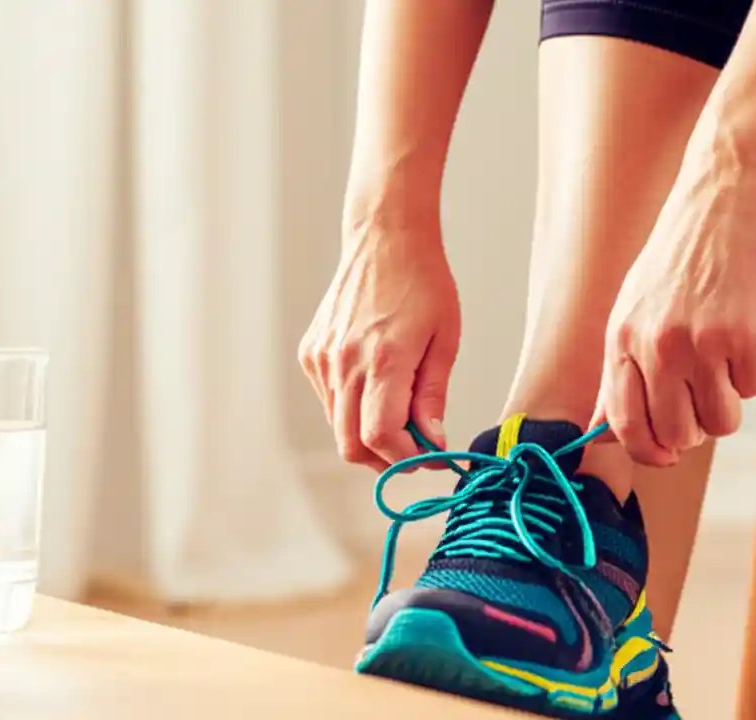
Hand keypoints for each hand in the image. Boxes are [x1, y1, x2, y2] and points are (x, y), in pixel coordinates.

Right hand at [299, 217, 459, 471]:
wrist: (383, 239)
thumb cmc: (423, 283)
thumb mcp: (444, 340)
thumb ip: (433, 396)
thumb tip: (432, 443)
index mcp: (383, 359)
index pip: (380, 436)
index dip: (405, 458)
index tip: (429, 457)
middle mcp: (344, 362)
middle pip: (351, 444)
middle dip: (384, 459)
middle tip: (413, 449)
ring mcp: (322, 358)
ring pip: (337, 426)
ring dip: (368, 433)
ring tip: (399, 409)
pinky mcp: (311, 353)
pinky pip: (329, 400)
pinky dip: (351, 407)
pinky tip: (374, 382)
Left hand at [593, 170, 755, 465]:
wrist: (724, 201)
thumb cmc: (678, 258)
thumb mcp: (630, 309)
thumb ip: (619, 370)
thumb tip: (603, 428)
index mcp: (621, 340)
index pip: (624, 424)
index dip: (646, 451)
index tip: (662, 454)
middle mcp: (656, 347)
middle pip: (675, 433)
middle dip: (691, 432)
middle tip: (701, 402)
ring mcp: (702, 344)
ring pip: (719, 422)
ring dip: (726, 405)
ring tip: (723, 364)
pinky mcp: (746, 338)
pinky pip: (753, 389)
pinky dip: (753, 372)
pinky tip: (744, 334)